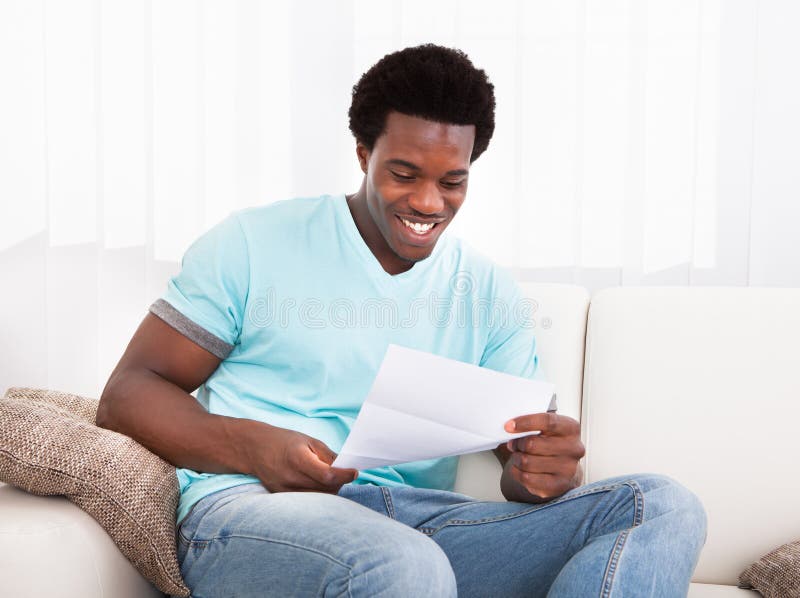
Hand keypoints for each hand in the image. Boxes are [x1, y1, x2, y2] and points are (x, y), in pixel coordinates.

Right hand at [241, 422, 357, 493]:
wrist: (254, 448)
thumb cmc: (284, 441)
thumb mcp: (309, 441)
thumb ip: (328, 456)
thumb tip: (347, 469)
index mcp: (298, 458)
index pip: (327, 475)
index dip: (345, 475)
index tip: (355, 472)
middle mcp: (290, 477)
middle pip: (325, 489)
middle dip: (340, 482)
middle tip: (344, 474)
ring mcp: (284, 490)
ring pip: (318, 499)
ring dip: (330, 490)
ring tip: (331, 479)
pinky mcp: (281, 497)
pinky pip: (307, 502)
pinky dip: (318, 496)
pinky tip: (319, 486)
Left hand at [501, 413, 584, 501]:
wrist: (564, 468)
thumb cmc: (551, 443)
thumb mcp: (546, 428)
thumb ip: (532, 425)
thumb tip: (510, 427)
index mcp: (571, 428)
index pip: (548, 422)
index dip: (525, 423)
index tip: (508, 426)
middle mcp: (574, 448)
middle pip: (532, 444)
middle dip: (517, 444)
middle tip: (514, 444)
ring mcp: (568, 469)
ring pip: (527, 462)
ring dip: (517, 459)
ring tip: (519, 457)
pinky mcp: (558, 485)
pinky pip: (527, 478)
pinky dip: (517, 472)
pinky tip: (520, 469)